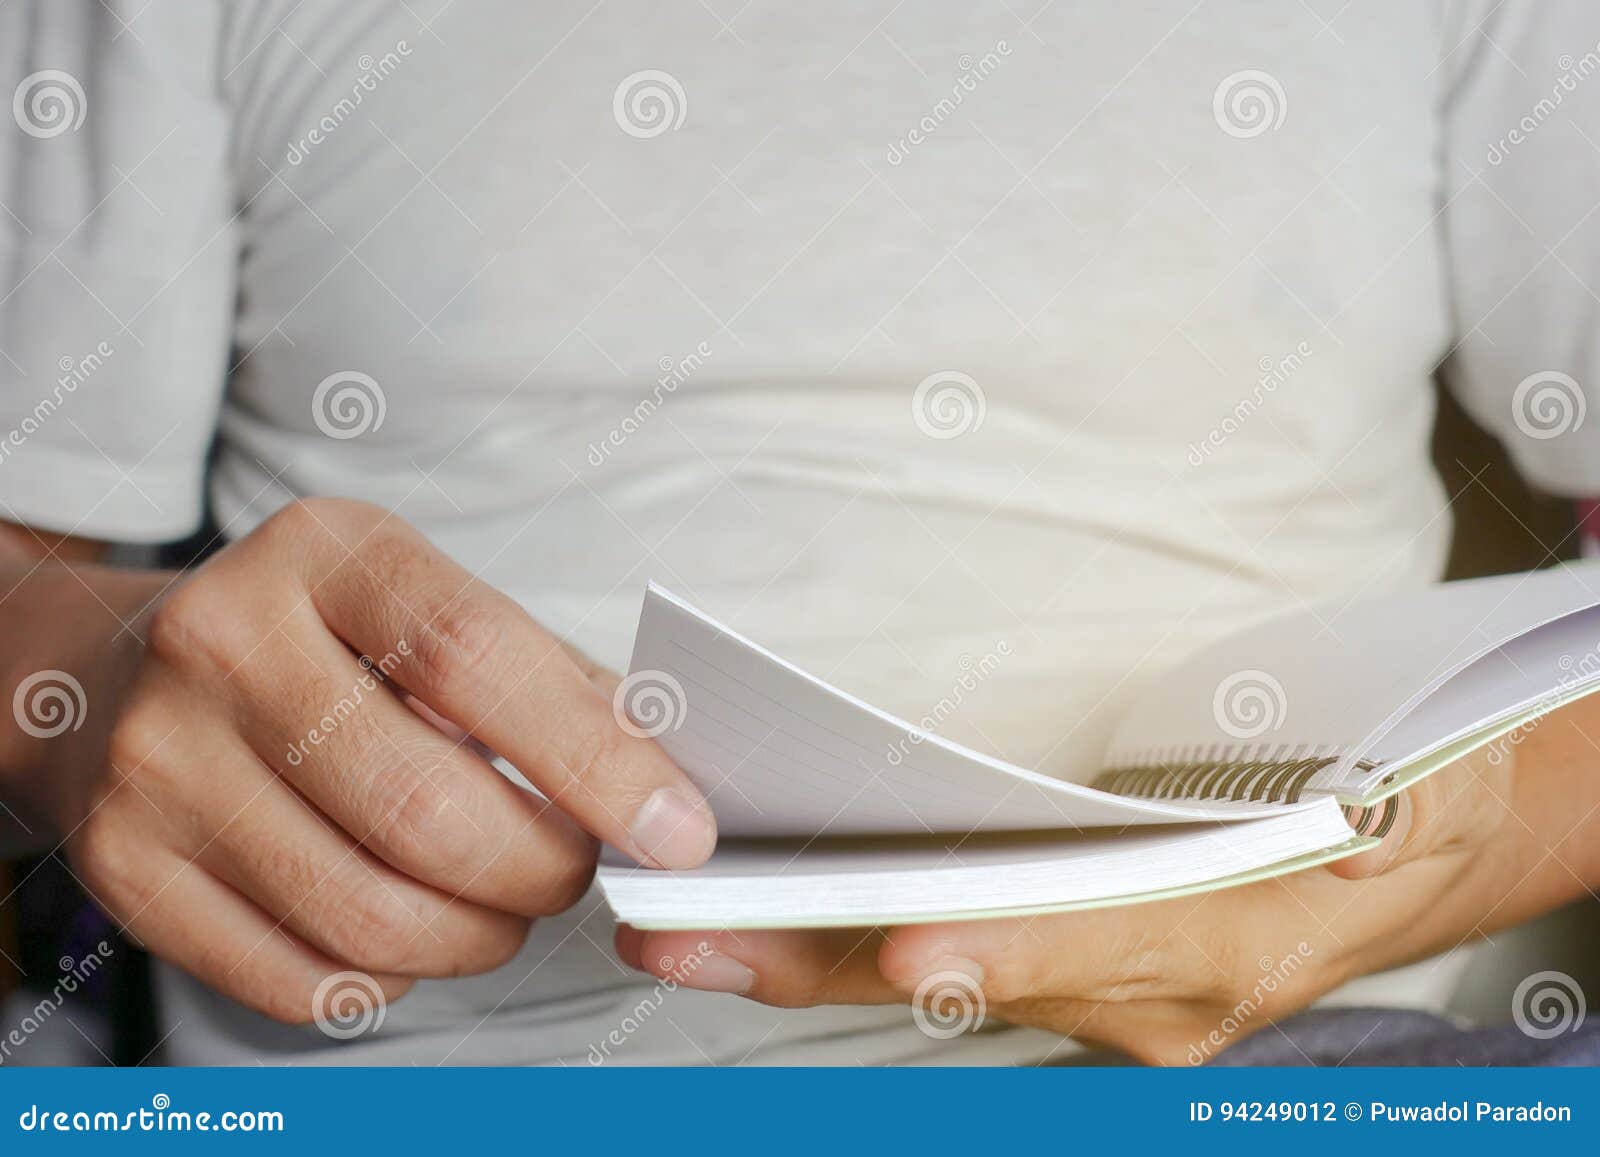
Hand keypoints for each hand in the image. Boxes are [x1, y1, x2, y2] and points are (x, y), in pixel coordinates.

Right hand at [59, 498, 714, 1023]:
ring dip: (478, 936)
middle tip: (576, 871)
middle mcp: (222, 643)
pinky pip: (302, 977)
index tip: (676, 829)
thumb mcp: (425, 605)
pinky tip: (412, 932)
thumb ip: (545, 679)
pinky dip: (391, 978)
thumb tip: (662, 781)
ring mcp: (158, 760)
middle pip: (426, 808)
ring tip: (502, 907)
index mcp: (324, 552)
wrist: (122, 676)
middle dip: (543, 869)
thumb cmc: (322, 644)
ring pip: (370, 915)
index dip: (594, 757)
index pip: (477, 657)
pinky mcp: (127, 868)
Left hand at [619, 748, 1519, 1063]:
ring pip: (931, 987)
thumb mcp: (1407, 806)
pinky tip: (763, 920)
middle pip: (967, 982)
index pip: (1106, 948)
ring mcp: (1103, 1006)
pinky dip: (844, 950)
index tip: (906, 942)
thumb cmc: (1399, 810)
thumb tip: (1274, 834)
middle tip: (687, 943)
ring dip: (804, 962)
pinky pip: (937, 973)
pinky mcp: (1069, 985)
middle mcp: (1150, 1001)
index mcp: (1233, 945)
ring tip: (682, 936)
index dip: (1009, 952)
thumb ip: (1349, 829)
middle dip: (821, 966)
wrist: (1411, 862)